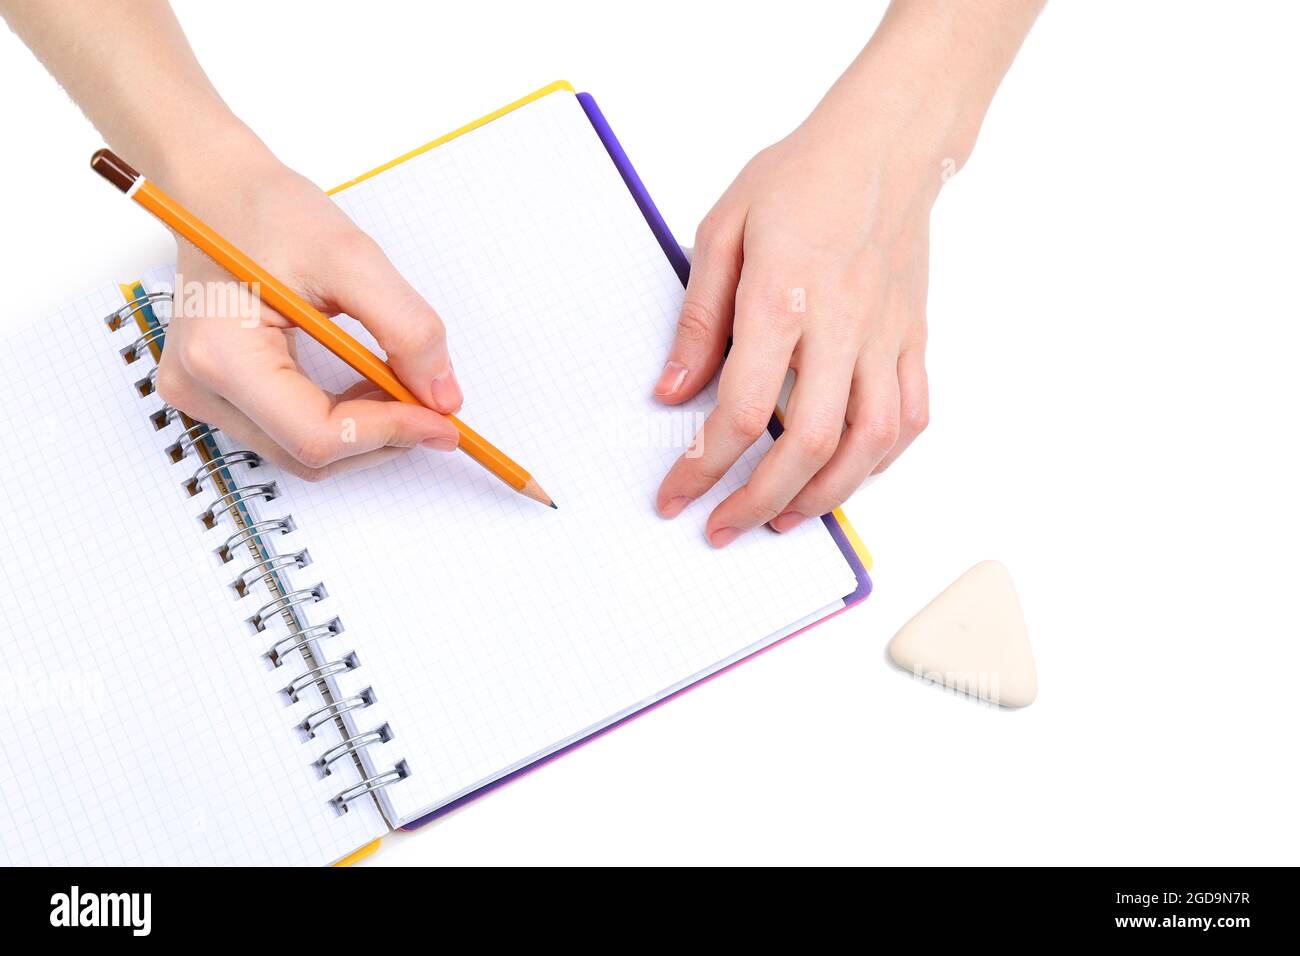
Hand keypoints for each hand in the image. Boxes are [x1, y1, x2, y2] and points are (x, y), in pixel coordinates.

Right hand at [156, 148, 461, 479]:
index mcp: (221, 355)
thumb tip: (442, 397)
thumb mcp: (353, 258)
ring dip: (363, 432)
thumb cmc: (269, 212)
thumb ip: (406, 329)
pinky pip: (289, 433)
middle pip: (309, 455)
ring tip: (399, 385)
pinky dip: (340, 420)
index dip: (389, 433)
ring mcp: (201, 395)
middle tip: (433, 406)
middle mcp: (199, 387)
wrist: (218, 191)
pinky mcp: (216, 394)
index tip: (442, 420)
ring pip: (302, 453)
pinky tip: (367, 384)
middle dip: (381, 436)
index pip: (316, 435)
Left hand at [653, 110, 935, 546]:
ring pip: (866, 444)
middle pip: (805, 443)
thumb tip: (671, 392)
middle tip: (723, 527)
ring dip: (822, 497)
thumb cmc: (802, 179)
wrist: (886, 145)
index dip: (701, 466)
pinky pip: (909, 418)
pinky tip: (846, 476)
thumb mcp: (722, 231)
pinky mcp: (913, 339)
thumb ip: (698, 320)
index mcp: (781, 296)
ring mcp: (885, 337)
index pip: (739, 409)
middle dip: (758, 501)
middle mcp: (840, 326)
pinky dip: (879, 462)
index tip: (674, 495)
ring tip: (782, 519)